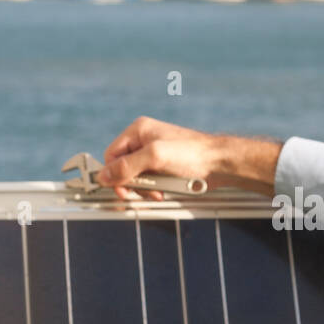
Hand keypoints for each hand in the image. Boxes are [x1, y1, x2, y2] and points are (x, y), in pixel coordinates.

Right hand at [96, 117, 282, 199]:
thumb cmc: (192, 154)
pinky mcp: (165, 168)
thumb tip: (103, 176)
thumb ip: (127, 166)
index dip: (114, 174)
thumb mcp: (155, 157)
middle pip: (123, 168)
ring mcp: (155, 155)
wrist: (220, 163)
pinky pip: (151, 183)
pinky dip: (155, 190)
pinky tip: (165, 191)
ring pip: (136, 178)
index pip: (112, 155)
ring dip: (145, 189)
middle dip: (132, 183)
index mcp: (138, 131)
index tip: (122, 188)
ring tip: (159, 192)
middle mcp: (145, 141)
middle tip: (144, 192)